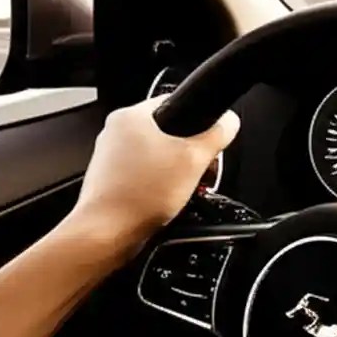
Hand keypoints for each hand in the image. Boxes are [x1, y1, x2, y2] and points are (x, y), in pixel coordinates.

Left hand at [57, 95, 240, 259]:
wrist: (107, 234)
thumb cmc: (139, 196)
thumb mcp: (194, 160)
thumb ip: (217, 135)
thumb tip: (229, 122)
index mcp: (130, 116)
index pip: (175, 102)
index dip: (200, 121)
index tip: (208, 141)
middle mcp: (115, 132)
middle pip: (167, 132)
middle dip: (189, 152)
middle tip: (200, 170)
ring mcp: (110, 157)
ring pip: (156, 155)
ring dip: (176, 170)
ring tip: (184, 188)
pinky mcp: (110, 180)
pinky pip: (143, 174)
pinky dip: (158, 184)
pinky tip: (166, 199)